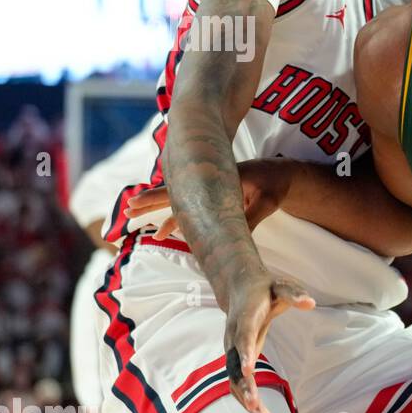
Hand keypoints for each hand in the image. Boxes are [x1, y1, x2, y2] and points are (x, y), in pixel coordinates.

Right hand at [124, 158, 292, 239]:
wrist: (283, 174)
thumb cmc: (276, 186)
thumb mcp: (267, 202)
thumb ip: (250, 218)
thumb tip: (233, 238)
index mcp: (222, 177)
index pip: (185, 188)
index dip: (162, 198)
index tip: (139, 202)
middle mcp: (211, 179)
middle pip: (175, 190)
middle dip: (151, 199)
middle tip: (127, 208)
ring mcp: (211, 186)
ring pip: (180, 198)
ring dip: (162, 210)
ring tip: (144, 225)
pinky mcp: (215, 193)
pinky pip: (190, 204)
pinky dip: (178, 215)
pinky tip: (167, 229)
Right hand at [223, 270, 313, 412]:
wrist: (238, 286)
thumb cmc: (265, 288)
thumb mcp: (282, 286)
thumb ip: (294, 294)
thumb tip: (310, 303)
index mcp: (245, 319)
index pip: (244, 337)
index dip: (245, 353)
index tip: (248, 369)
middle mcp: (234, 337)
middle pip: (234, 365)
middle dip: (244, 385)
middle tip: (255, 405)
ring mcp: (231, 349)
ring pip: (233, 378)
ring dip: (245, 399)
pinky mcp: (234, 358)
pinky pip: (236, 381)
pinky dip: (245, 398)